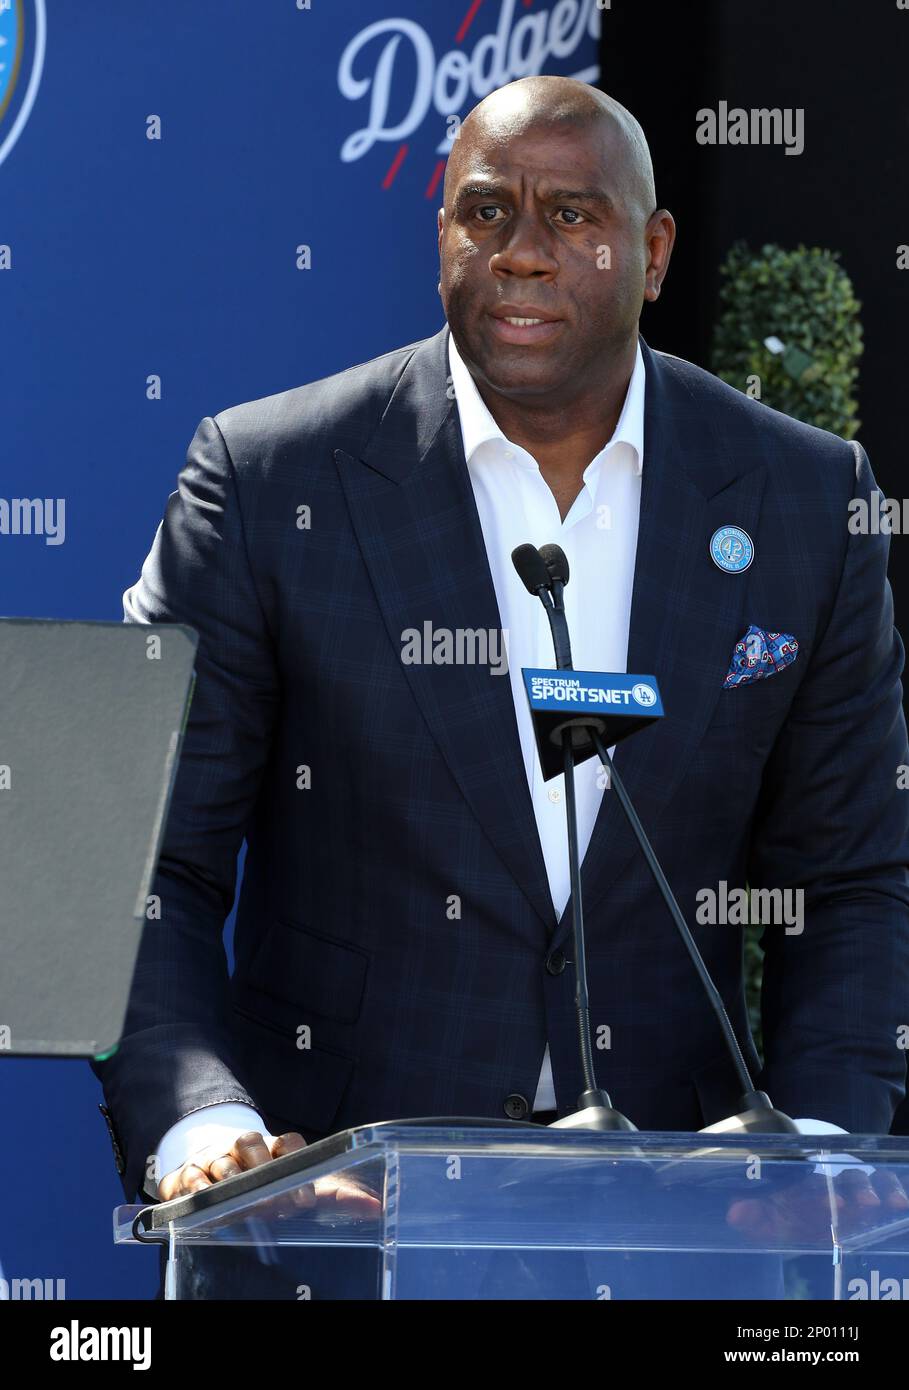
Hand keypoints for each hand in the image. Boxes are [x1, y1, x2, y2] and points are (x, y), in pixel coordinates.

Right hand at [156, 1130, 380, 1217]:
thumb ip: (336, 1197)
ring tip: (239, 1195)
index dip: (294, 1161)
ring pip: (220, 1158)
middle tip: (273, 1198)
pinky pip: (187, 1176)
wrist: (211, 1180)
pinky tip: (203, 1196)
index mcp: (272, 1148)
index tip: (304, 1197)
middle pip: (251, 1141)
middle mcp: (242, 1148)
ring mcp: (212, 1159)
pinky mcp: (184, 1177)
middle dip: (260, 1166)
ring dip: (229, 1174)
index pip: (286, 1142)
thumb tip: (377, 1207)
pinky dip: (194, 1185)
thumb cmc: (262, 1186)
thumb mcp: (297, 1190)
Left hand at [726, 1165, 908, 1243]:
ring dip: (881, 1190)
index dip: (823, 1195)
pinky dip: (896, 1191)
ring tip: (892, 1202)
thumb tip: (735, 1213)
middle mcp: (834, 1187)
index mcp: (805, 1187)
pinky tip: (902, 1204)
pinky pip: (888, 1189)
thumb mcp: (768, 1216)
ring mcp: (855, 1194)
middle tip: (866, 1203)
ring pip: (870, 1182)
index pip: (815, 1186)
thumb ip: (752, 1215)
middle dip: (856, 1192)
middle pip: (847, 1182)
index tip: (833, 1204)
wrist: (802, 1204)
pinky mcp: (872, 1203)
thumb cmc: (787, 1211)